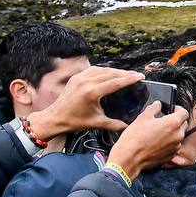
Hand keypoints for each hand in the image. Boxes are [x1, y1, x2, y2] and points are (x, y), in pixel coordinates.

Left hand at [28, 66, 143, 140]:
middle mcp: (86, 82)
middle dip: (125, 73)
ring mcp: (80, 78)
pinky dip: (104, 70)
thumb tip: (130, 127)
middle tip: (137, 75)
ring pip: (102, 69)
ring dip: (115, 71)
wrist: (55, 118)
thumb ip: (115, 124)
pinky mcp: (76, 77)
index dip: (129, 79)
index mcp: (92, 93)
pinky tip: (110, 73)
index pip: (115, 82)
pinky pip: (93, 70)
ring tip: (126, 74)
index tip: (140, 76)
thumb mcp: (97, 123)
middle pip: (110, 73)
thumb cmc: (75, 122)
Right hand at [106, 104, 188, 179]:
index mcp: (173, 123)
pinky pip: (174, 145)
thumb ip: (154, 108)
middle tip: (164, 120)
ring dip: (172, 132)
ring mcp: (175, 146)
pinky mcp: (171, 155)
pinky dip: (169, 142)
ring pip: (178, 136)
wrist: (130, 157)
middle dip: (176, 120)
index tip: (172, 109)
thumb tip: (158, 104)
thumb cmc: (135, 137)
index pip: (184, 113)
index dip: (179, 109)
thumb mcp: (143, 117)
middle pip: (183, 124)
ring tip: (158, 132)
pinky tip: (157, 142)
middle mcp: (178, 135)